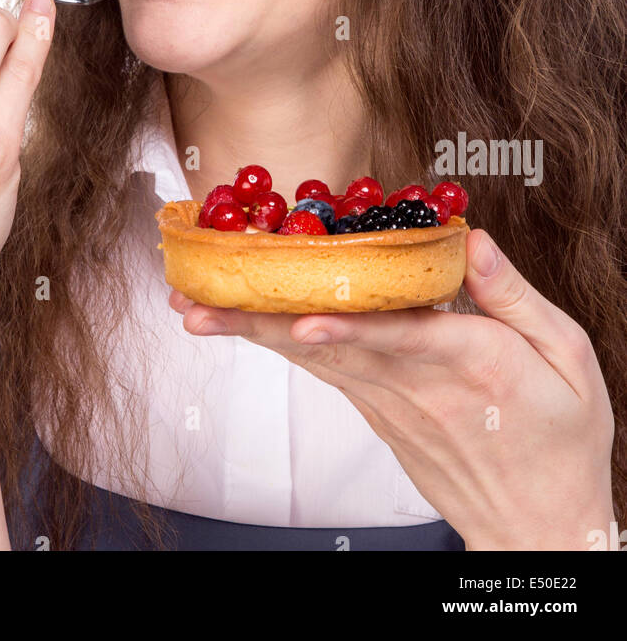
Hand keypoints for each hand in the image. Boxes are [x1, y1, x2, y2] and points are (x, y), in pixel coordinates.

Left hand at [169, 228, 616, 549]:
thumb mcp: (567, 359)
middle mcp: (418, 385)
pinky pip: (326, 371)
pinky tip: (243, 323)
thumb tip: (470, 238)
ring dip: (253, 333)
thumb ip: (513, 296)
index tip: (302, 318)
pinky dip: (281, 342)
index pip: (402, 340)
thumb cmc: (562, 437)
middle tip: (196, 304)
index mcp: (472, 364)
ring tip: (195, 311)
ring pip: (315, 359)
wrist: (541, 524)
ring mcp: (391, 404)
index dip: (350, 327)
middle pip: (331, 345)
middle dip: (261, 321)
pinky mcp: (379, 414)